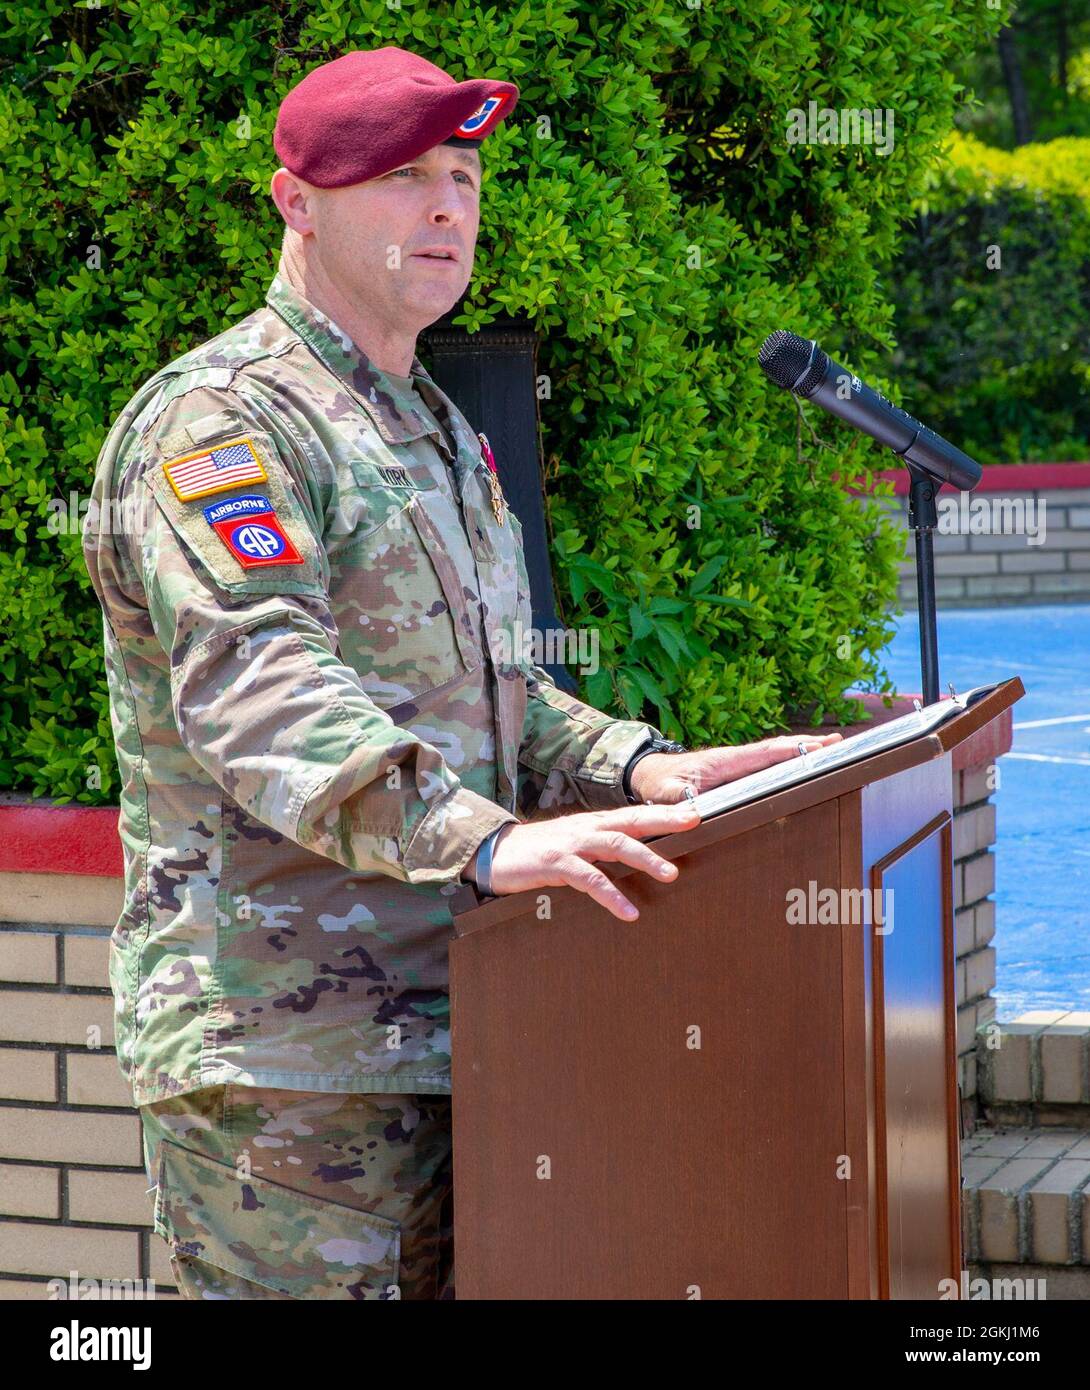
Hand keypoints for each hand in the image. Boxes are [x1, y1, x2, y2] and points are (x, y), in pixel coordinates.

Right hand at [471, 802, 701, 921]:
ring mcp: (571, 844)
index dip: (664, 811)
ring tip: (671, 874)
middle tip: (694, 824)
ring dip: (645, 858)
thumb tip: (633, 858)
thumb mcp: (573, 846)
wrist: (494, 854)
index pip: (634, 814)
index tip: (695, 811)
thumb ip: (600, 849)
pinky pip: (589, 879)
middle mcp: (586, 828)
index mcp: (593, 823)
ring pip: (614, 845)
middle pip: (631, 821)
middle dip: (664, 821)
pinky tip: (629, 912)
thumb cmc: (538, 854)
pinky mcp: (555, 863)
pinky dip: (611, 895)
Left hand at [629, 733, 844, 804]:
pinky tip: (804, 767)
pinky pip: (766, 765)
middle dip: (808, 745)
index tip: (818, 747)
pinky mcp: (736, 772)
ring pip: (775, 756)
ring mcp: (737, 765)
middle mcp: (735, 759)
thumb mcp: (663, 793)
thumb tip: (694, 807)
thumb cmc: (657, 783)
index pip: (764, 753)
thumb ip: (677, 798)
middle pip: (778, 749)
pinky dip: (788, 762)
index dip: (792, 750)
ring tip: (833, 750)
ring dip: (802, 752)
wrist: (648, 774)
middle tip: (839, 743)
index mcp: (724, 761)